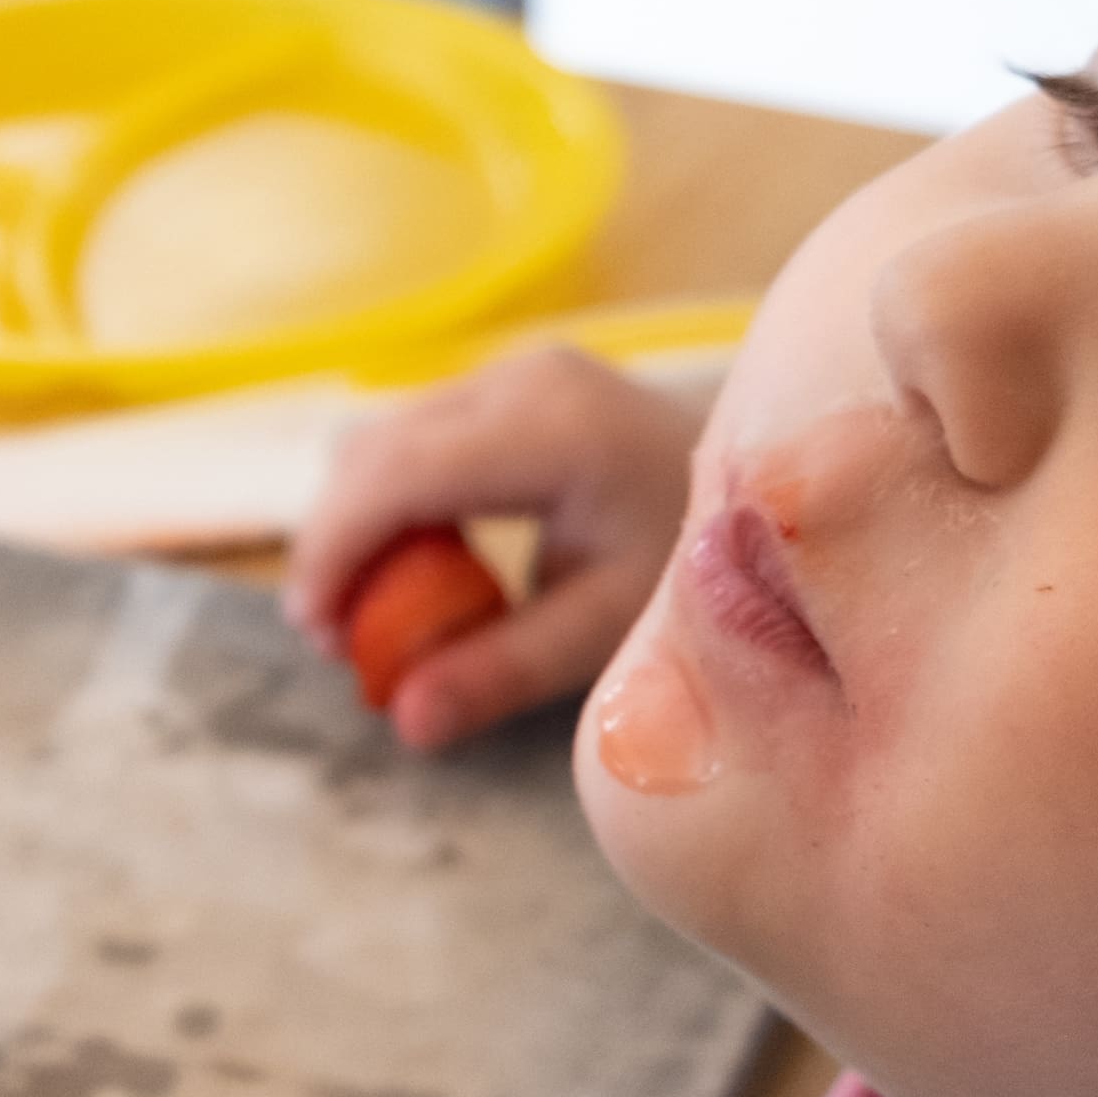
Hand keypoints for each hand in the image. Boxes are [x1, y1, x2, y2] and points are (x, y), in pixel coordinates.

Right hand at [286, 345, 701, 750]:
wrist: (780, 493)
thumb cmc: (703, 565)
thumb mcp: (605, 630)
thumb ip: (502, 672)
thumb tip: (404, 725)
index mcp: (552, 430)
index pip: (394, 474)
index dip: (332, 551)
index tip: (317, 635)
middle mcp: (523, 379)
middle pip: (370, 451)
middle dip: (333, 546)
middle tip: (338, 645)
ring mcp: (516, 371)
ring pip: (379, 439)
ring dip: (355, 525)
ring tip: (371, 617)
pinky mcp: (511, 383)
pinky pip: (413, 437)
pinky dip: (390, 505)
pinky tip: (415, 573)